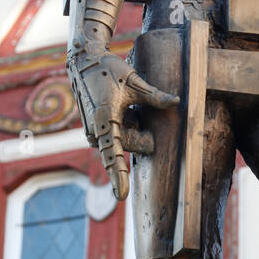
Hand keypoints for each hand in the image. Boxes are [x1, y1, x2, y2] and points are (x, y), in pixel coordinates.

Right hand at [68, 51, 177, 200]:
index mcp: (105, 120)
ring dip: (130, 125)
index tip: (121, 196)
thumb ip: (155, 96)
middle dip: (139, 131)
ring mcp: (92, 132)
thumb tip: (176, 102)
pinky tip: (120, 108)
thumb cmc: (107, 70)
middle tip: (135, 110)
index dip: (119, 175)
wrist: (82, 62)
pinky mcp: (93, 131)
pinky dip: (123, 124)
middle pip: (129, 145)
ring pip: (123, 141)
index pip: (114, 154)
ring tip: (125, 105)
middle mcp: (95, 131)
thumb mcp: (134, 82)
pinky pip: (116, 135)